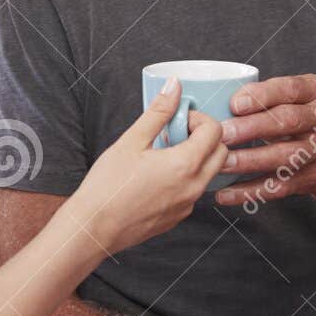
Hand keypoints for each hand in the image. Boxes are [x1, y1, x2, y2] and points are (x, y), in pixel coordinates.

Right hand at [58, 78, 228, 255]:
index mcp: (185, 165)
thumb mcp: (131, 141)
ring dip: (197, 157)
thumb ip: (158, 112)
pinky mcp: (178, 217)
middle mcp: (193, 187)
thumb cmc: (108, 186)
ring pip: (209, 173)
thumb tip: (173, 87)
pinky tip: (159, 174)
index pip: (214, 131)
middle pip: (220, 152)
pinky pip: (194, 191)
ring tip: (165, 153)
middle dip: (205, 137)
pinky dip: (186, 177)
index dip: (199, 118)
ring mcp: (187, 205)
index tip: (179, 119)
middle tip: (177, 132)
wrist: (94, 228)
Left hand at [213, 74, 315, 206]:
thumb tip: (221, 102)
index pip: (290, 89)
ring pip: (282, 157)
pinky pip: (276, 187)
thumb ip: (265, 94)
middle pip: (287, 122)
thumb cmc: (302, 117)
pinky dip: (248, 192)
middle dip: (251, 128)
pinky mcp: (309, 180)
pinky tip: (225, 194)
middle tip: (223, 133)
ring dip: (249, 161)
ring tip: (222, 161)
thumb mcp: (294, 96)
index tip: (235, 104)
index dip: (262, 96)